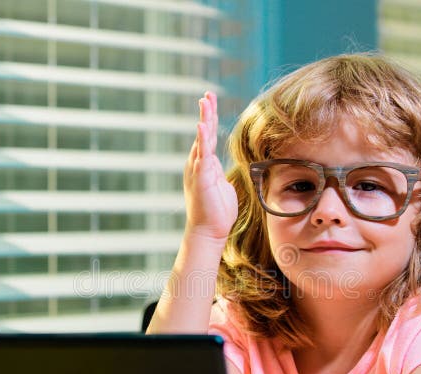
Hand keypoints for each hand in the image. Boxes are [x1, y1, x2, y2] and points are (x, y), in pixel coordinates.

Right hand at [183, 92, 237, 241]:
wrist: (208, 231)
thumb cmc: (216, 212)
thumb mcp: (222, 188)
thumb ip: (219, 176)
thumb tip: (222, 173)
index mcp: (205, 165)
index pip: (208, 137)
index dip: (210, 118)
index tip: (210, 101)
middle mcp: (198, 164)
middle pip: (203, 132)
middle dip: (206, 112)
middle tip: (208, 94)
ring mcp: (198, 170)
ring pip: (201, 139)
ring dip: (204, 120)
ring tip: (205, 102)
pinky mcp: (200, 178)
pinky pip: (202, 155)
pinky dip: (202, 140)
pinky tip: (202, 126)